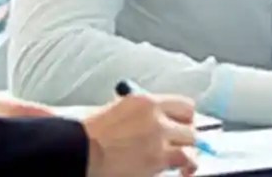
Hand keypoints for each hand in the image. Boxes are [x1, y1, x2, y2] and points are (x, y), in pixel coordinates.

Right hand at [82, 93, 197, 176]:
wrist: (80, 152)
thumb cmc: (89, 136)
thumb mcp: (116, 113)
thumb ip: (141, 114)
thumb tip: (157, 120)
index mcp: (145, 101)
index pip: (183, 104)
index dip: (185, 118)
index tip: (183, 126)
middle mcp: (155, 115)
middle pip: (190, 123)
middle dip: (186, 136)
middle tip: (181, 145)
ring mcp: (158, 136)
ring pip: (191, 141)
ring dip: (187, 152)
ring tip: (183, 162)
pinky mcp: (158, 157)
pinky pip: (184, 159)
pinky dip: (185, 166)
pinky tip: (182, 171)